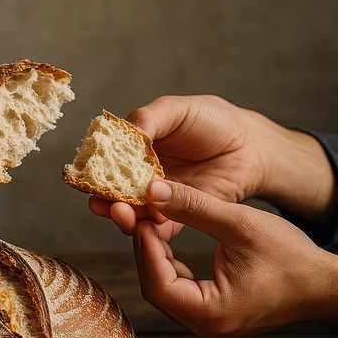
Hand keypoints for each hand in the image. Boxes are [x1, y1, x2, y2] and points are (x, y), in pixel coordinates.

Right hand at [88, 95, 336, 239]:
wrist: (251, 146)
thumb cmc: (214, 121)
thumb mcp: (178, 110)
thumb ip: (149, 118)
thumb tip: (124, 134)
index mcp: (137, 149)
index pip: (109, 162)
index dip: (96, 171)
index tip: (85, 177)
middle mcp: (144, 176)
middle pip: (117, 192)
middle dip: (105, 199)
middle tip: (98, 203)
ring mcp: (162, 197)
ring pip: (137, 212)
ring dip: (125, 216)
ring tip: (119, 214)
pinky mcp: (182, 215)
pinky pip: (164, 226)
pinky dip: (154, 227)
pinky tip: (150, 222)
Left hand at [135, 179, 337, 337]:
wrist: (325, 285)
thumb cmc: (292, 256)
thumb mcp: (240, 224)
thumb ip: (193, 207)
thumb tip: (153, 190)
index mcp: (213, 314)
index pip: (158, 283)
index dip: (144, 247)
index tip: (141, 215)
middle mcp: (208, 330)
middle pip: (156, 289)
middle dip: (147, 252)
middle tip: (142, 217)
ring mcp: (210, 329)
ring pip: (166, 292)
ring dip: (157, 259)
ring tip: (154, 224)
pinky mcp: (215, 321)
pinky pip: (181, 295)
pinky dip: (172, 269)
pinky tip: (170, 242)